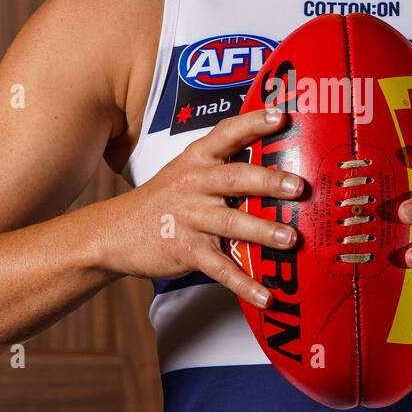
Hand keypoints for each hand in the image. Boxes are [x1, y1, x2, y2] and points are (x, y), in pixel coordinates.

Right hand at [101, 107, 302, 306]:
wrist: (114, 232)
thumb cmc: (163, 200)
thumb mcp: (186, 171)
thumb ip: (223, 164)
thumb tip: (275, 162)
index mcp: (197, 160)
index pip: (227, 134)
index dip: (254, 123)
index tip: (281, 116)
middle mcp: (195, 184)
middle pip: (235, 178)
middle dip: (269, 182)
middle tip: (298, 187)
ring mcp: (190, 218)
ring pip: (231, 223)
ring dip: (263, 232)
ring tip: (291, 239)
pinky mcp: (186, 250)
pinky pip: (220, 268)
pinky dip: (244, 284)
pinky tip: (266, 296)